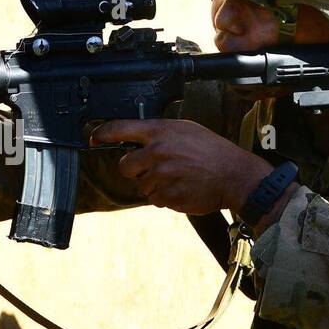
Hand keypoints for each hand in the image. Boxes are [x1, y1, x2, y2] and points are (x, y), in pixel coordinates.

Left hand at [89, 118, 280, 223]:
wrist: (235, 175)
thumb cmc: (212, 151)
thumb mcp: (186, 130)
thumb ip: (160, 133)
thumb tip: (137, 140)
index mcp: (160, 132)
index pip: (121, 129)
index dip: (103, 134)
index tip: (93, 138)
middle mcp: (157, 152)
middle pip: (125, 166)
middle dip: (135, 169)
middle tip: (155, 167)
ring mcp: (161, 176)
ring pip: (141, 185)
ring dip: (154, 184)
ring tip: (178, 177)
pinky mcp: (167, 196)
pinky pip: (154, 200)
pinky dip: (165, 197)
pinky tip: (182, 188)